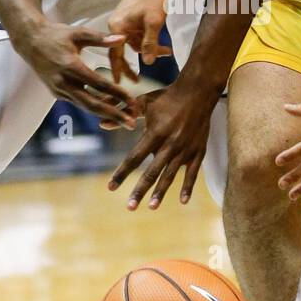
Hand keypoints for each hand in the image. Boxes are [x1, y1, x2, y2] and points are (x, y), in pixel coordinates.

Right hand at [18, 21, 139, 126]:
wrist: (30, 42)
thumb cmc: (56, 34)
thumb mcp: (78, 33)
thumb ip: (101, 38)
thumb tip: (122, 38)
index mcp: (70, 66)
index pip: (99, 84)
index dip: (117, 94)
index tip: (133, 101)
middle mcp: (64, 82)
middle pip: (92, 104)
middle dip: (113, 115)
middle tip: (131, 123)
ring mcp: (59, 90)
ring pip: (85, 106)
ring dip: (105, 114)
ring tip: (124, 120)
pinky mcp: (57, 93)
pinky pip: (78, 102)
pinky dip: (94, 107)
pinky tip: (108, 110)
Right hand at [106, 0, 172, 82]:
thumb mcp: (154, 23)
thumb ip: (150, 44)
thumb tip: (147, 63)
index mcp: (116, 28)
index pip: (114, 55)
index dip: (117, 70)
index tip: (116, 85)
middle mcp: (116, 27)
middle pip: (124, 51)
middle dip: (134, 63)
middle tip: (137, 80)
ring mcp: (123, 22)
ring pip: (134, 43)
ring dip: (149, 49)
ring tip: (167, 52)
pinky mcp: (130, 19)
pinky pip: (138, 35)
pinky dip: (148, 40)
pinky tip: (163, 44)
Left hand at [107, 76, 219, 209]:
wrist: (198, 92)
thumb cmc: (167, 97)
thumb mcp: (144, 103)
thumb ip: (124, 115)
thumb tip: (102, 124)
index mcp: (155, 133)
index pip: (134, 158)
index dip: (122, 174)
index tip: (111, 187)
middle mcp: (169, 144)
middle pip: (151, 173)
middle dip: (140, 191)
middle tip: (129, 207)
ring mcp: (185, 149)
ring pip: (170, 176)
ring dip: (160, 192)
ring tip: (152, 207)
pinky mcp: (198, 151)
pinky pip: (193, 173)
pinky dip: (188, 188)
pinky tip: (182, 201)